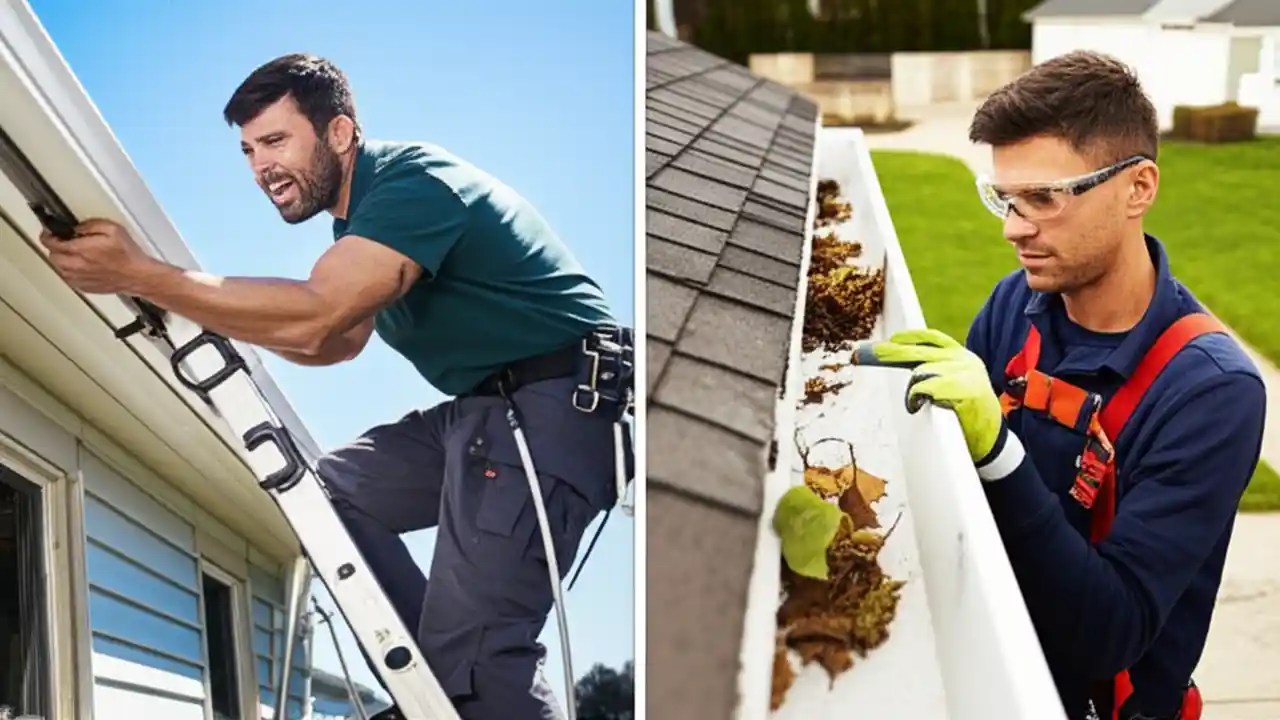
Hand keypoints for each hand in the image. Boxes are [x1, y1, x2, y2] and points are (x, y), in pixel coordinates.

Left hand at [40, 218, 165, 295]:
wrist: (138, 276)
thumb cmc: (128, 255)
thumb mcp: (112, 229)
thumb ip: (90, 225)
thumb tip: (76, 227)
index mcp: (81, 250)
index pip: (51, 243)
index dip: (47, 236)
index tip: (49, 233)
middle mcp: (76, 265)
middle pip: (52, 256)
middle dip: (55, 248)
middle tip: (63, 242)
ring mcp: (80, 278)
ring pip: (59, 268)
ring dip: (61, 260)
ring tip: (71, 254)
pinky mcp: (85, 287)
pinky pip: (68, 279)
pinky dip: (69, 271)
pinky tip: (79, 266)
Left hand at [856, 328, 1002, 461]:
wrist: (994, 442)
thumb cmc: (969, 417)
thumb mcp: (957, 385)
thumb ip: (936, 372)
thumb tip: (907, 365)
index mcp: (963, 357)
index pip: (933, 338)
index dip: (910, 337)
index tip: (891, 339)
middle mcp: (964, 361)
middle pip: (919, 351)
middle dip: (891, 353)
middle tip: (868, 354)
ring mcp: (965, 374)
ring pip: (921, 371)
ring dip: (912, 387)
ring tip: (917, 401)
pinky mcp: (964, 390)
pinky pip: (926, 387)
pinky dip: (916, 395)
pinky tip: (916, 405)